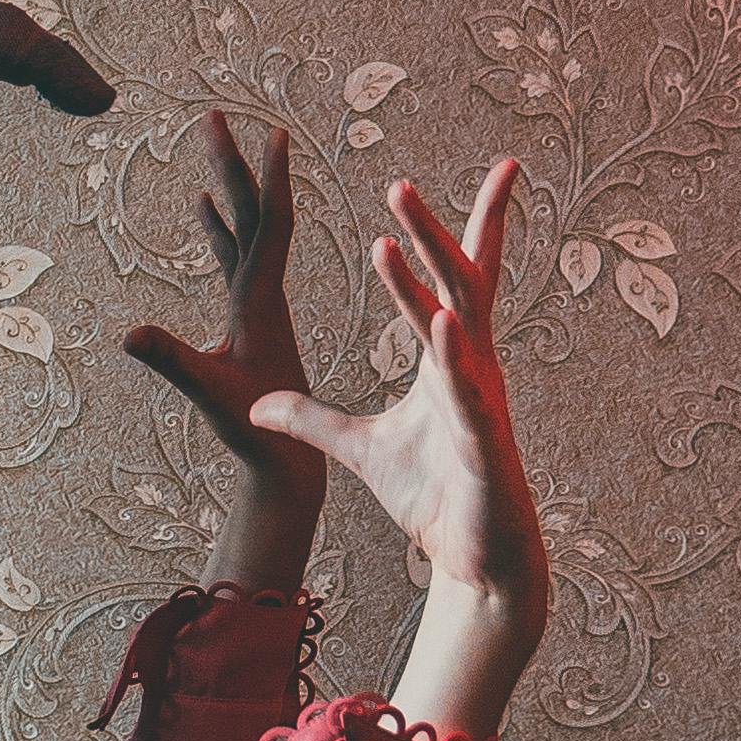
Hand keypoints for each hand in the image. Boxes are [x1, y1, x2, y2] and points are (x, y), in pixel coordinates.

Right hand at [123, 114, 307, 466]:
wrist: (287, 460)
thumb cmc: (254, 429)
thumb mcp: (208, 392)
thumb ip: (172, 361)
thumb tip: (128, 334)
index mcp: (262, 299)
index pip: (272, 225)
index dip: (273, 178)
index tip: (277, 133)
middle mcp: (265, 291)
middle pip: (254, 213)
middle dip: (235, 162)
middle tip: (215, 114)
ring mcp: (258, 301)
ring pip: (245, 230)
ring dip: (228, 186)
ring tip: (213, 141)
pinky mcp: (248, 314)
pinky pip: (234, 256)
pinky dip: (219, 225)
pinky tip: (202, 207)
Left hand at [251, 160, 545, 738]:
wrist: (477, 560)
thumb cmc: (434, 498)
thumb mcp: (357, 450)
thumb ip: (309, 420)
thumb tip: (260, 405)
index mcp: (444, 360)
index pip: (440, 282)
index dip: (431, 232)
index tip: (408, 180)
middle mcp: (468, 367)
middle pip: (456, 283)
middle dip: (430, 232)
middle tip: (397, 183)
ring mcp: (479, 401)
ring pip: (456, 325)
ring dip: (424, 280)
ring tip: (392, 236)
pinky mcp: (481, 441)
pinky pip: (466, 390)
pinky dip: (451, 356)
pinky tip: (438, 324)